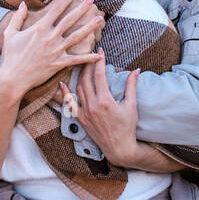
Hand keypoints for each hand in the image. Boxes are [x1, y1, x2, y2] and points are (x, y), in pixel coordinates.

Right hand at [0, 0, 103, 55]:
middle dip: (82, 8)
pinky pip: (77, 59)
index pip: (55, 10)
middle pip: (70, 20)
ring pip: (77, 36)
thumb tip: (23, 3)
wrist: (12, 78)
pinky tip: (99, 54)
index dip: (64, 0)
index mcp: (39, 28)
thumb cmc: (10, 56)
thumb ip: (18, 17)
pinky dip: (88, 57)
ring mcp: (56, 51)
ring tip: (99, 19)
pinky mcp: (59, 63)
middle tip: (92, 0)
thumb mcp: (10, 33)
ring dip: (89, 27)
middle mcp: (50, 37)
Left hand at [72, 56, 183, 171]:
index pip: (99, 75)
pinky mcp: (81, 119)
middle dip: (87, 64)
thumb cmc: (127, 127)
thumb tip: (136, 70)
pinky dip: (65, 93)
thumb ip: (131, 86)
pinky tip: (62, 83)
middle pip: (85, 79)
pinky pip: (70, 103)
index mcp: (105, 101)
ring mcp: (85, 113)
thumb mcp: (131, 106)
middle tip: (89, 54)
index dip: (99, 61)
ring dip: (79, 75)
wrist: (119, 148)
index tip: (100, 51)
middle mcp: (92, 106)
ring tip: (81, 64)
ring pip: (78, 89)